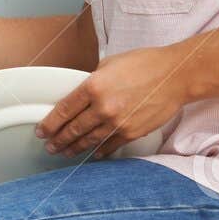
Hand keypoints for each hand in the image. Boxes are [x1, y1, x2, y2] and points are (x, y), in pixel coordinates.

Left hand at [36, 45, 188, 157]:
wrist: (176, 76)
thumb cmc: (145, 64)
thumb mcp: (110, 65)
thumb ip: (92, 81)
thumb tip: (82, 95)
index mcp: (93, 87)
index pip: (63, 110)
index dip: (50, 124)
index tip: (42, 131)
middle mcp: (103, 107)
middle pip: (73, 129)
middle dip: (58, 140)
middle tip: (50, 146)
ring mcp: (117, 123)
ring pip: (89, 140)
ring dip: (74, 148)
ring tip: (65, 152)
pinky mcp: (132, 133)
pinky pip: (110, 146)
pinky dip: (99, 151)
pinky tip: (92, 154)